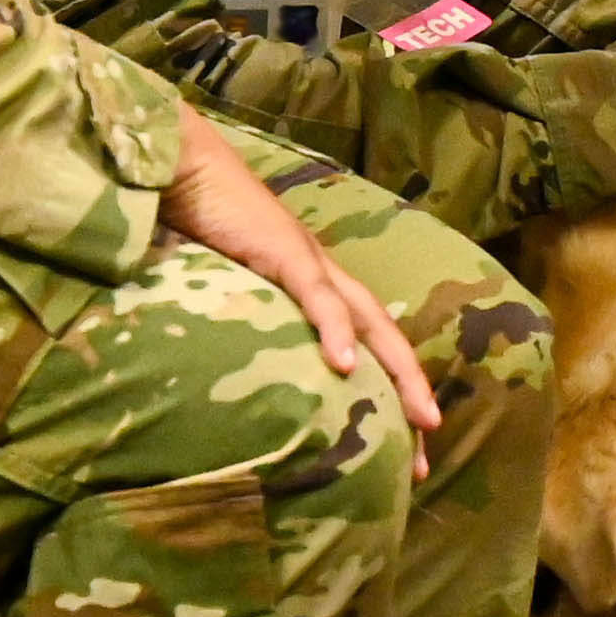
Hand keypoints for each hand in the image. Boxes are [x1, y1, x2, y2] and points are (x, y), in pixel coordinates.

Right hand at [154, 111, 442, 453]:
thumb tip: (242, 377)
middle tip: (428, 450)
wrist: (187, 166)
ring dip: (397, 372)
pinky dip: (335, 329)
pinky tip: (346, 366)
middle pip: (385, 336)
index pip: (367, 341)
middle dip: (411, 392)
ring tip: (417, 419)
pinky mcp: (282, 250)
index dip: (389, 388)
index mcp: (317, 282)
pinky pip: (316, 295)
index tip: (403, 443)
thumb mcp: (230, 289)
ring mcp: (309, 260)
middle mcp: (326, 273)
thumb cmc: (200, 225)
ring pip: (369, 320)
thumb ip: (247, 324)